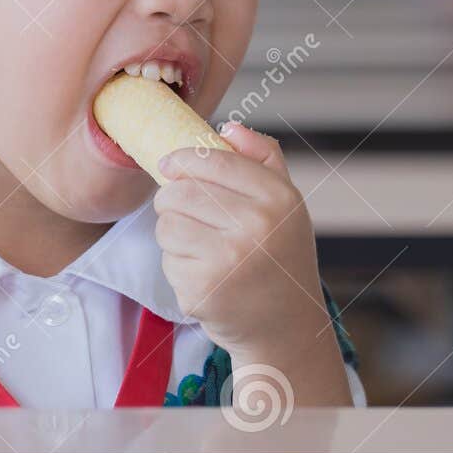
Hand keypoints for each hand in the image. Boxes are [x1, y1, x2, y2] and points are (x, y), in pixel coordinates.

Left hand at [152, 122, 326, 352]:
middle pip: (179, 193)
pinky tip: (205, 274)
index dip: (181, 159)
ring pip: (167, 226)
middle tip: (187, 213)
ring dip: (173, 234)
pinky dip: (178, 266)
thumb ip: (262, 158)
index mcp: (278, 198)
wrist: (286, 326)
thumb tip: (228, 126)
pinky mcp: (203, 291)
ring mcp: (228, 261)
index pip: (211, 160)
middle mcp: (257, 227)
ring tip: (201, 247)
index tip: (168, 165)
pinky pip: (168, 260)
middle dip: (173, 200)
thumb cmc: (281, 257)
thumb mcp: (286, 203)